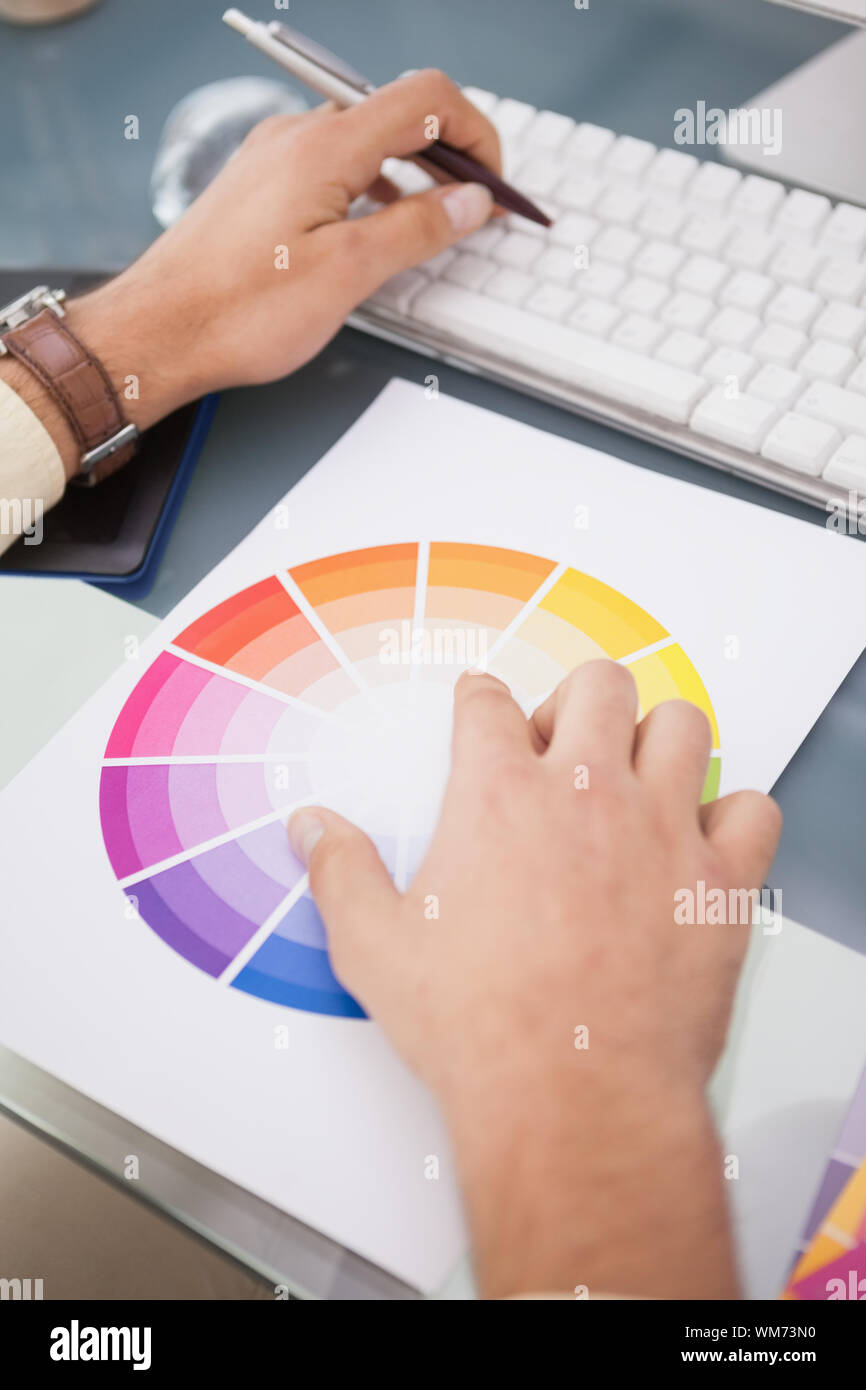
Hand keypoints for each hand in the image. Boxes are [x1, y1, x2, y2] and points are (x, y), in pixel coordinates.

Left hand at [48, 71, 497, 477]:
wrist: (157, 334)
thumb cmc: (237, 311)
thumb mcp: (347, 275)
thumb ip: (415, 231)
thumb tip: (468, 204)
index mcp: (324, 147)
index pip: (426, 100)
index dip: (475, 134)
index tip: (494, 182)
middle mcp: (296, 136)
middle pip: (396, 116)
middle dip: (449, 157)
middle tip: (476, 209)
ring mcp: (273, 158)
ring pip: (362, 143)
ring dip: (409, 174)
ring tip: (433, 226)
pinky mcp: (258, 187)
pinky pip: (329, 167)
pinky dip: (369, 188)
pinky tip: (374, 233)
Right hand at [289, 662, 780, 1297]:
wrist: (571, 1094)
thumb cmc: (477, 1026)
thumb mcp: (374, 948)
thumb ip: (339, 872)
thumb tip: (311, 827)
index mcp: (497, 794)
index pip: (487, 704)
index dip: (479, 699)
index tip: (481, 705)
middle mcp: (585, 791)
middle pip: (598, 686)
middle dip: (576, 700)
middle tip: (563, 743)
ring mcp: (661, 829)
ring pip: (680, 726)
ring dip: (657, 740)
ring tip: (636, 777)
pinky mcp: (718, 880)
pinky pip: (752, 809)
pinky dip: (733, 816)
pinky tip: (702, 842)